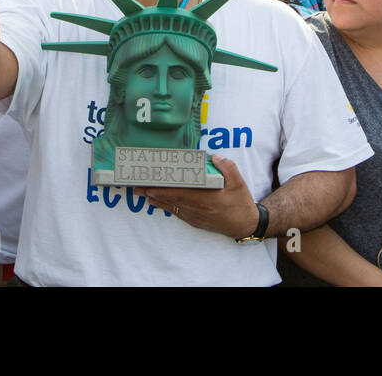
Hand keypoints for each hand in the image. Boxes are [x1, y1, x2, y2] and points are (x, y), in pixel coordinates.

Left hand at [143, 155, 259, 237]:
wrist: (245, 224)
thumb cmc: (241, 203)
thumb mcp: (238, 182)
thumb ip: (227, 168)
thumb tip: (213, 157)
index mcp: (206, 199)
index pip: (180, 193)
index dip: (163, 190)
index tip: (150, 185)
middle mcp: (197, 209)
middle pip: (170, 199)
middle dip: (153, 193)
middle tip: (136, 187)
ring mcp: (194, 216)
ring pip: (171, 206)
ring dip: (155, 199)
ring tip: (140, 192)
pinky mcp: (194, 220)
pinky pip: (176, 212)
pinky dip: (164, 206)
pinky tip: (155, 202)